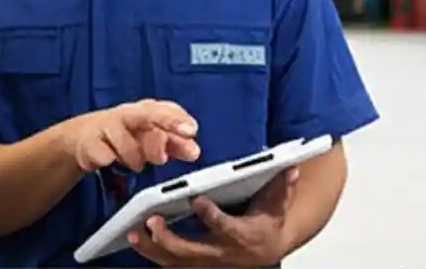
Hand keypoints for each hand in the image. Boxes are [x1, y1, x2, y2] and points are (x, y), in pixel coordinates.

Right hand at [70, 99, 200, 172]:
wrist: (84, 138)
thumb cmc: (123, 135)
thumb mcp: (150, 138)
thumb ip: (174, 144)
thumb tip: (194, 150)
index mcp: (147, 111)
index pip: (166, 108)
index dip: (179, 119)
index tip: (191, 130)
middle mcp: (129, 114)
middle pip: (148, 116)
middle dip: (160, 134)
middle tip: (164, 156)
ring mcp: (108, 126)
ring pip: (128, 144)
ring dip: (134, 159)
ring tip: (133, 162)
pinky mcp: (90, 142)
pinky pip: (106, 156)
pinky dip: (111, 161)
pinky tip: (110, 160)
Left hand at [128, 166, 299, 266]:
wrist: (268, 248)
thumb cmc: (268, 220)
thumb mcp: (278, 202)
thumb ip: (282, 185)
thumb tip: (291, 167)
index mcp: (242, 235)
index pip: (225, 226)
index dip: (211, 215)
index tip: (196, 199)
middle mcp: (221, 252)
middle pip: (190, 251)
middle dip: (168, 239)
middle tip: (152, 220)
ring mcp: (205, 261)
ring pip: (174, 261)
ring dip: (151, 248)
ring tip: (133, 231)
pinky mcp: (195, 263)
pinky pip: (169, 262)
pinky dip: (151, 252)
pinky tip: (136, 238)